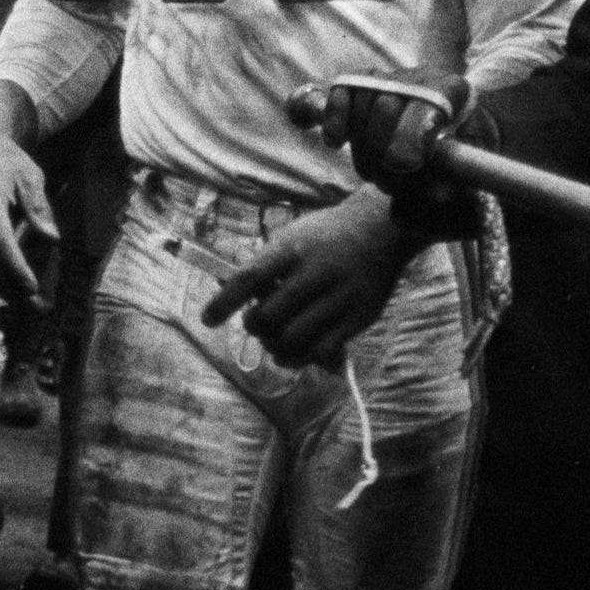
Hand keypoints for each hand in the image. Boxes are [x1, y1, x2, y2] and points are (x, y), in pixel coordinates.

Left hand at [199, 191, 419, 368]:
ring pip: (291, 338)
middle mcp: (315, 273)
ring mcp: (338, 297)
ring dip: (273, 346)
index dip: (225, 301)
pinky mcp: (357, 318)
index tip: (208, 320)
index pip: (250, 277)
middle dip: (254, 325)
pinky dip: (300, 359)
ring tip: (274, 341)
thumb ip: (266, 264)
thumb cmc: (326, 237)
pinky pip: (320, 351)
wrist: (381, 230)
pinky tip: (293, 354)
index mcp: (292, 249)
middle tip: (258, 323)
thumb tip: (228, 292)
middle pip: (268, 314)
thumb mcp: (292, 236)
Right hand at [294, 75, 490, 239]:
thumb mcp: (470, 175)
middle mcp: (421, 78)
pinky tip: (336, 141)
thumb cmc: (459, 160)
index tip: (407, 165)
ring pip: (361, 106)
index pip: (428, 102)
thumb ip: (460, 186)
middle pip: (386, 106)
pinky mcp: (361, 84)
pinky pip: (340, 94)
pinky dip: (334, 119)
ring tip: (377, 175)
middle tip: (391, 185)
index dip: (412, 133)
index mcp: (454, 92)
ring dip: (363, 149)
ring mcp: (389, 78)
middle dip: (381, 153)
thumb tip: (438, 193)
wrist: (447, 140)